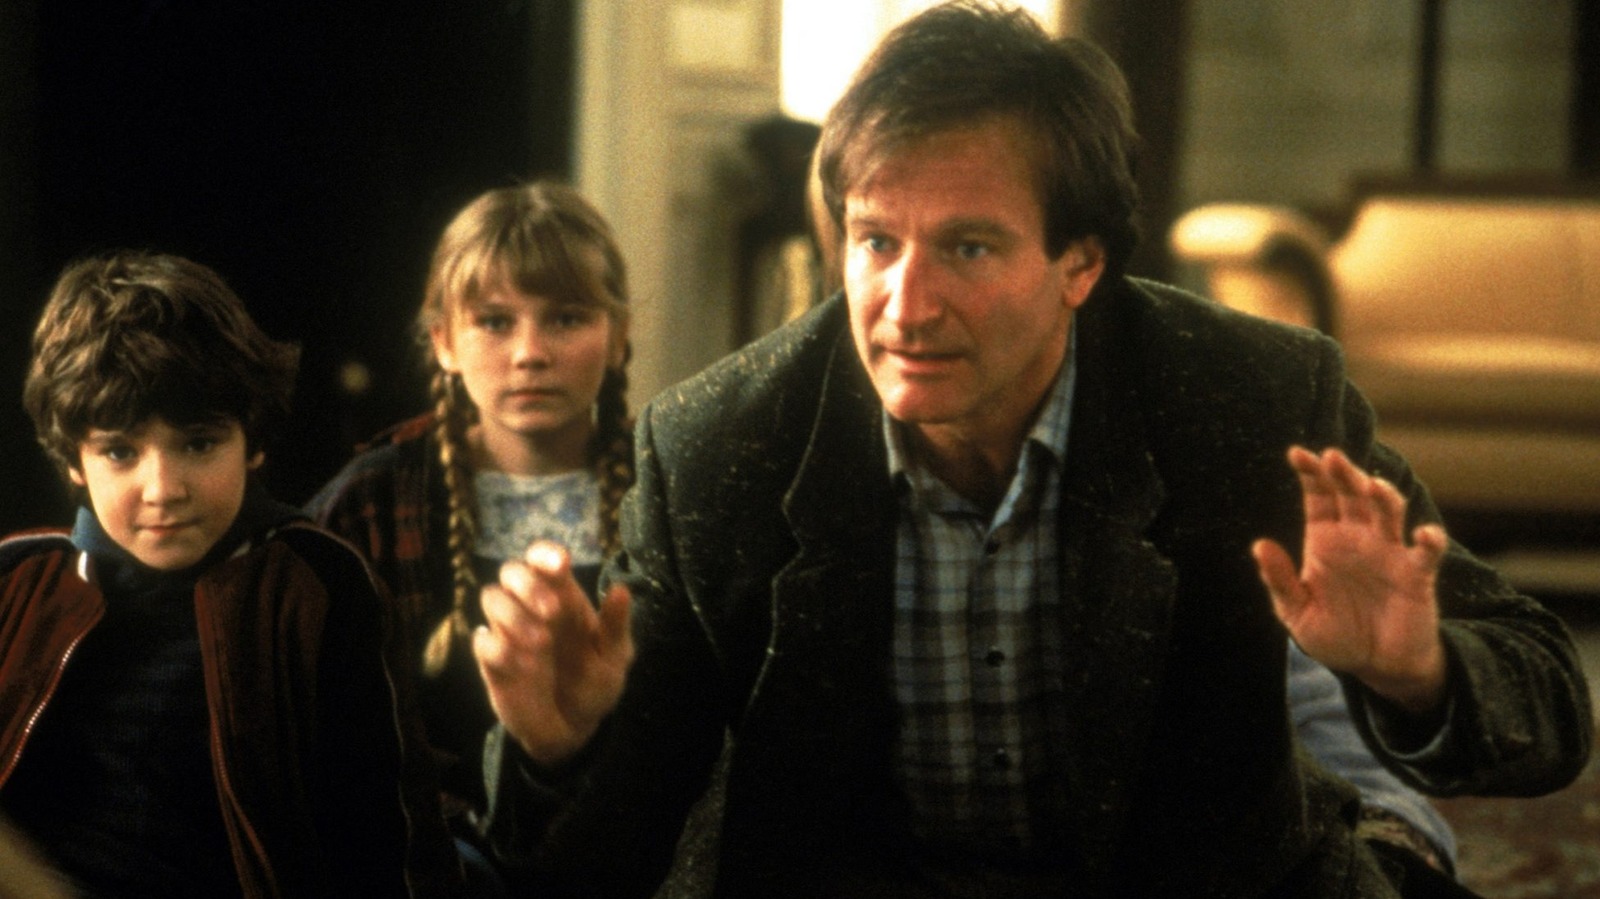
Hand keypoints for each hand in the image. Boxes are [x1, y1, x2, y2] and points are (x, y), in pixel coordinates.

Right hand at [474, 541, 633, 765]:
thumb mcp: (615, 657)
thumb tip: (621, 589)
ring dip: (514, 615)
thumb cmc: (596, 684)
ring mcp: (509, 632)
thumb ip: (615, 625)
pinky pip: (483, 641)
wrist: (573, 729)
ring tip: (543, 644)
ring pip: (491, 598)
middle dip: (528, 584)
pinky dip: (501, 648)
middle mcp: (531, 607)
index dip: (545, 554)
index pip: (543, 560)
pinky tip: (527, 667)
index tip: (561, 565)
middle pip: (511, 572)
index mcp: (563, 597)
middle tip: (553, 612)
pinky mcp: (493, 661)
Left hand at [1253, 446, 1448, 712]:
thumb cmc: (1335, 635)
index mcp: (1325, 539)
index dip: (1310, 473)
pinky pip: (1427, 553)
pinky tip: (1424, 534)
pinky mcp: (1416, 574)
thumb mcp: (1298, 612)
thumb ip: (1280, 581)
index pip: (1318, 496)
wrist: (1376, 667)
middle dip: (1343, 473)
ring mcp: (1389, 552)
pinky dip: (1430, 540)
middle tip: (1331, 457)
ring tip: (1371, 485)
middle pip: (1352, 494)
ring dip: (1382, 495)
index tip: (1297, 454)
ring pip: (1389, 512)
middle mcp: (1357, 537)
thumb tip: (1259, 545)